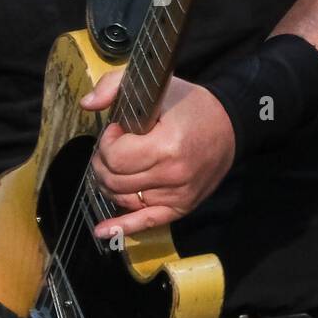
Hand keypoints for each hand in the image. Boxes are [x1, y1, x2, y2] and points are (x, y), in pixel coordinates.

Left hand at [82, 70, 235, 239]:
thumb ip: (115, 86)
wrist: (230, 124)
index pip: (116, 158)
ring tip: (118, 166)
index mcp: (167, 146)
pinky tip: (102, 231)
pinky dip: (122, 227)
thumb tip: (87, 104)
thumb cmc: (191, 105)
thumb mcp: (155, 85)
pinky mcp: (181, 207)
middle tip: (112, 147)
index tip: (117, 130)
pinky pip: (146, 222)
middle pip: (115, 180)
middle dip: (104, 162)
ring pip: (124, 199)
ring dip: (111, 183)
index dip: (108, 143)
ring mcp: (178, 195)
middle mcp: (173, 175)